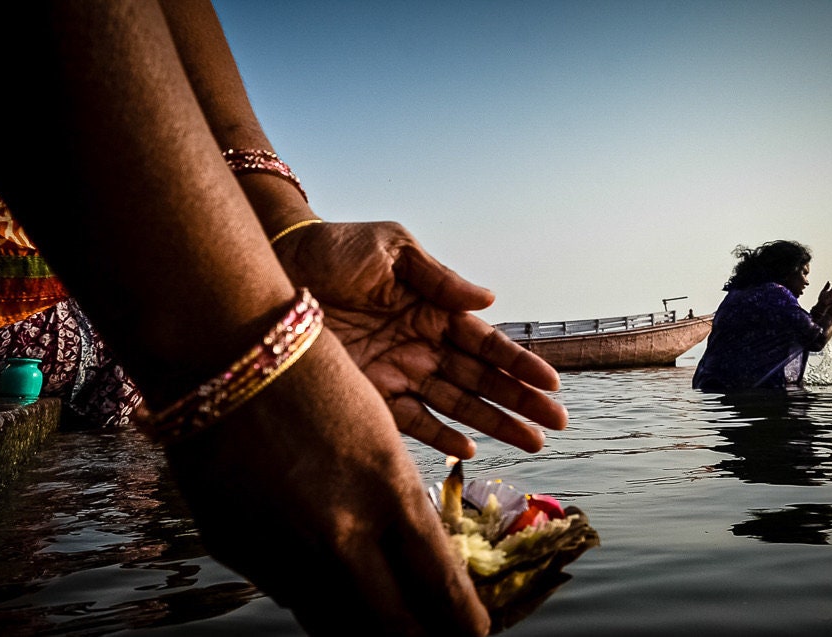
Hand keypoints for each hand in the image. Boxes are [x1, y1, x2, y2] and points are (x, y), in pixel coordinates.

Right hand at [165, 334, 490, 634]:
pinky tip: (327, 587)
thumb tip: (401, 563)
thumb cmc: (313, 377)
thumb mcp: (378, 434)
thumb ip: (391, 504)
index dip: (465, 622)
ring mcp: (283, 549)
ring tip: (386, 628)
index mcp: (389, 493)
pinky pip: (288, 594)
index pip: (441, 586)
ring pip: (337, 625)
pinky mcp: (237, 550)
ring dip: (368, 631)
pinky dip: (316, 599)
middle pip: (394, 629)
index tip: (477, 635)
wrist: (223, 350)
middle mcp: (340, 533)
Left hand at [274, 221, 567, 457]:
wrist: (276, 263)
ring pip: (455, 405)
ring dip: (493, 423)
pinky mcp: (368, 393)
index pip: (486, 344)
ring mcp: (397, 371)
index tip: (550, 384)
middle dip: (519, 402)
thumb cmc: (335, 247)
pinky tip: (468, 450)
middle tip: (556, 423)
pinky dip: (438, 436)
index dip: (518, 365)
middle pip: (480, 380)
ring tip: (531, 443)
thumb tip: (488, 301)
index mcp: (433, 309)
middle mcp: (421, 345)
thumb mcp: (393, 249)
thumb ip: (439, 278)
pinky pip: (410, 421)